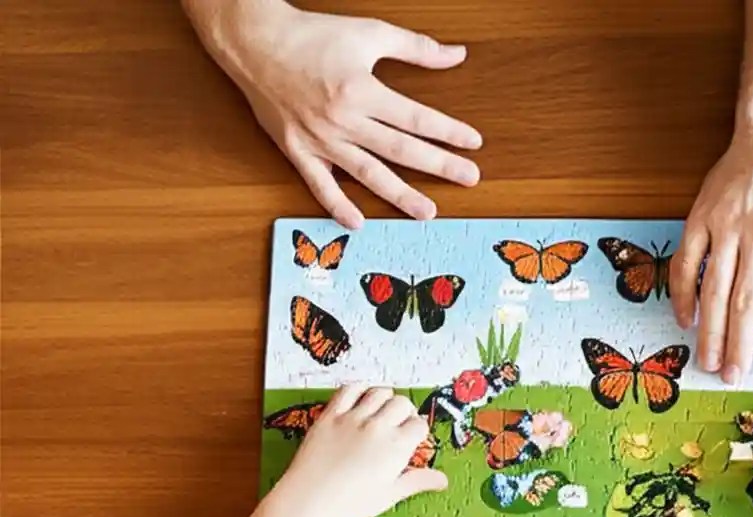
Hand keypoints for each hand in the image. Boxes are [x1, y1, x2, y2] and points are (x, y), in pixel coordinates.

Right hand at [203, 0, 481, 226]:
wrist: (253, 42)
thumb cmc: (311, 35)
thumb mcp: (369, 33)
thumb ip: (416, 47)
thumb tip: (456, 55)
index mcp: (361, 90)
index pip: (416, 118)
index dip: (448, 132)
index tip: (473, 143)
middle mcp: (343, 120)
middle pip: (400, 149)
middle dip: (438, 166)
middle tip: (469, 179)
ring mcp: (320, 139)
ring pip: (367, 173)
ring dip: (399, 195)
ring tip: (427, 211)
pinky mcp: (297, 151)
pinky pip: (320, 185)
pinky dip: (338, 205)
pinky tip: (358, 222)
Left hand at [268, 385, 446, 516]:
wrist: (307, 504)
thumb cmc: (348, 505)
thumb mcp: (389, 494)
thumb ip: (418, 481)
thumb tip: (441, 480)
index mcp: (396, 447)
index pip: (419, 425)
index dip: (418, 431)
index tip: (413, 438)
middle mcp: (377, 427)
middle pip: (402, 404)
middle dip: (405, 412)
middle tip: (399, 424)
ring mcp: (352, 418)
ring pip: (379, 392)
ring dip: (385, 398)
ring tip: (382, 411)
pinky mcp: (330, 415)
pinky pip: (349, 389)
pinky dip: (359, 388)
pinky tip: (361, 396)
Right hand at [670, 138, 752, 382]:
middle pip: (748, 298)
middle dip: (739, 342)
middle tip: (734, 376)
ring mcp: (727, 225)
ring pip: (714, 286)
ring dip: (710, 329)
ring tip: (710, 361)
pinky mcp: (700, 217)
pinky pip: (686, 262)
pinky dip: (683, 294)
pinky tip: (687, 321)